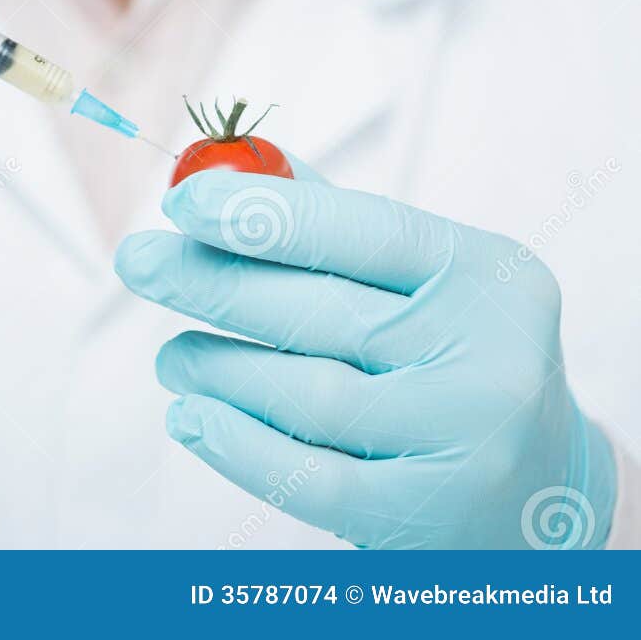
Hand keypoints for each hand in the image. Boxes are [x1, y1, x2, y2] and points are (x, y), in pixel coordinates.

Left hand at [115, 163, 616, 548]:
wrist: (545, 495)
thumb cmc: (460, 355)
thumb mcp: (430, 280)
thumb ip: (336, 222)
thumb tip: (226, 166)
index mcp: (485, 272)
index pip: (363, 229)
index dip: (264, 213)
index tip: (181, 201)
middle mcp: (487, 352)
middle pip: (321, 310)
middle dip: (213, 283)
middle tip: (139, 261)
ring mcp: (463, 440)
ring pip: (308, 394)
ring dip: (218, 369)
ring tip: (171, 356)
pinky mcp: (429, 517)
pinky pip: (311, 478)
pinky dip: (238, 446)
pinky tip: (192, 417)